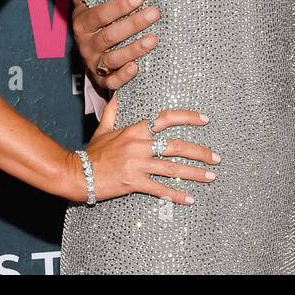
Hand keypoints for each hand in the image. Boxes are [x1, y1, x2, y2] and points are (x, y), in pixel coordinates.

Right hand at [51, 0, 159, 92]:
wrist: (89, 58)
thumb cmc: (92, 24)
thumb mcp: (83, 3)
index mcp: (82, 23)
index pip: (99, 14)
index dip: (118, 6)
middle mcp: (87, 44)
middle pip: (110, 36)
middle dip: (133, 24)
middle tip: (155, 12)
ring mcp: (94, 63)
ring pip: (113, 59)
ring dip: (133, 50)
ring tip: (154, 39)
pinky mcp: (103, 81)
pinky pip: (112, 82)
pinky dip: (123, 76)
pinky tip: (137, 68)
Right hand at [62, 93, 220, 204]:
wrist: (78, 173)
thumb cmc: (92, 152)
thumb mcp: (103, 129)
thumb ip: (112, 112)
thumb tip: (115, 95)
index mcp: (136, 129)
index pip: (167, 118)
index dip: (188, 117)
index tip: (205, 120)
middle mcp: (141, 145)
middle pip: (177, 146)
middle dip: (200, 152)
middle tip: (216, 158)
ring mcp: (138, 164)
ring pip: (173, 168)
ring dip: (194, 173)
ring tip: (211, 176)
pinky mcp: (134, 182)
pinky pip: (160, 189)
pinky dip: (176, 195)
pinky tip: (190, 199)